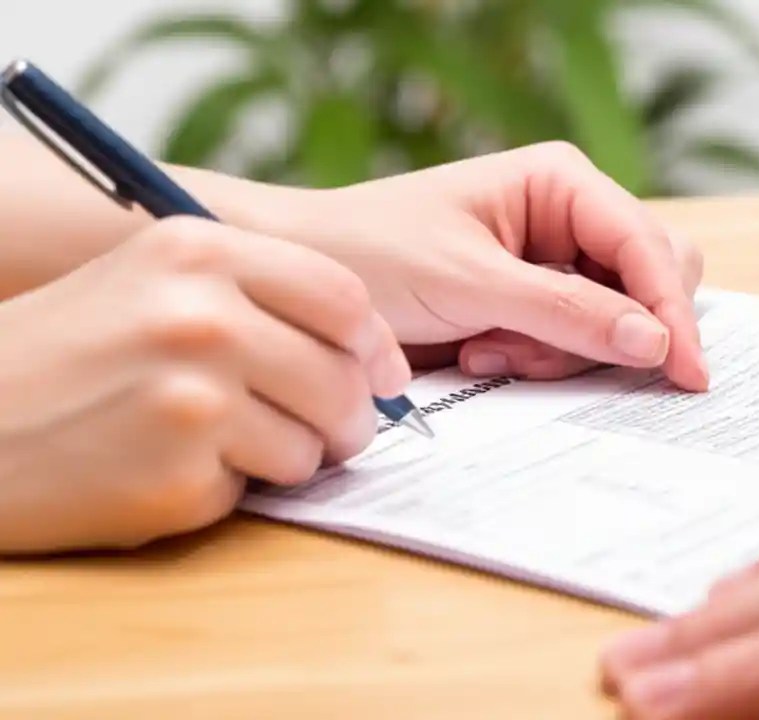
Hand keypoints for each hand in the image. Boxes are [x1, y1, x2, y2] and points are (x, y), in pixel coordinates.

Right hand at [0, 218, 407, 553]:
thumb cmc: (66, 350)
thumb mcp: (152, 280)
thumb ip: (261, 297)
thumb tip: (376, 352)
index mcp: (199, 251)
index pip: (343, 298)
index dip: (375, 345)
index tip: (383, 375)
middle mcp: (201, 316)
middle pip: (344, 379)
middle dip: (349, 417)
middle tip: (328, 431)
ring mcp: (191, 399)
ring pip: (313, 445)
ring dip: (285, 456)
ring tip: (213, 441)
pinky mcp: (176, 477)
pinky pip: (254, 492)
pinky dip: (224, 489)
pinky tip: (162, 468)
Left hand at [287, 142, 707, 390]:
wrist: (306, 283)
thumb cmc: (371, 253)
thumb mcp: (468, 282)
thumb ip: (565, 310)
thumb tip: (656, 340)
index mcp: (560, 181)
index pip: (647, 245)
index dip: (672, 309)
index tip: (685, 370)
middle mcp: (570, 215)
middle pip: (651, 280)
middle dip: (611, 331)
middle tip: (539, 357)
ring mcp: (558, 262)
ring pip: (621, 321)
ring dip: (567, 352)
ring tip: (490, 350)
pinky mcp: (539, 304)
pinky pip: (580, 344)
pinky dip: (545, 362)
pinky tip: (485, 352)